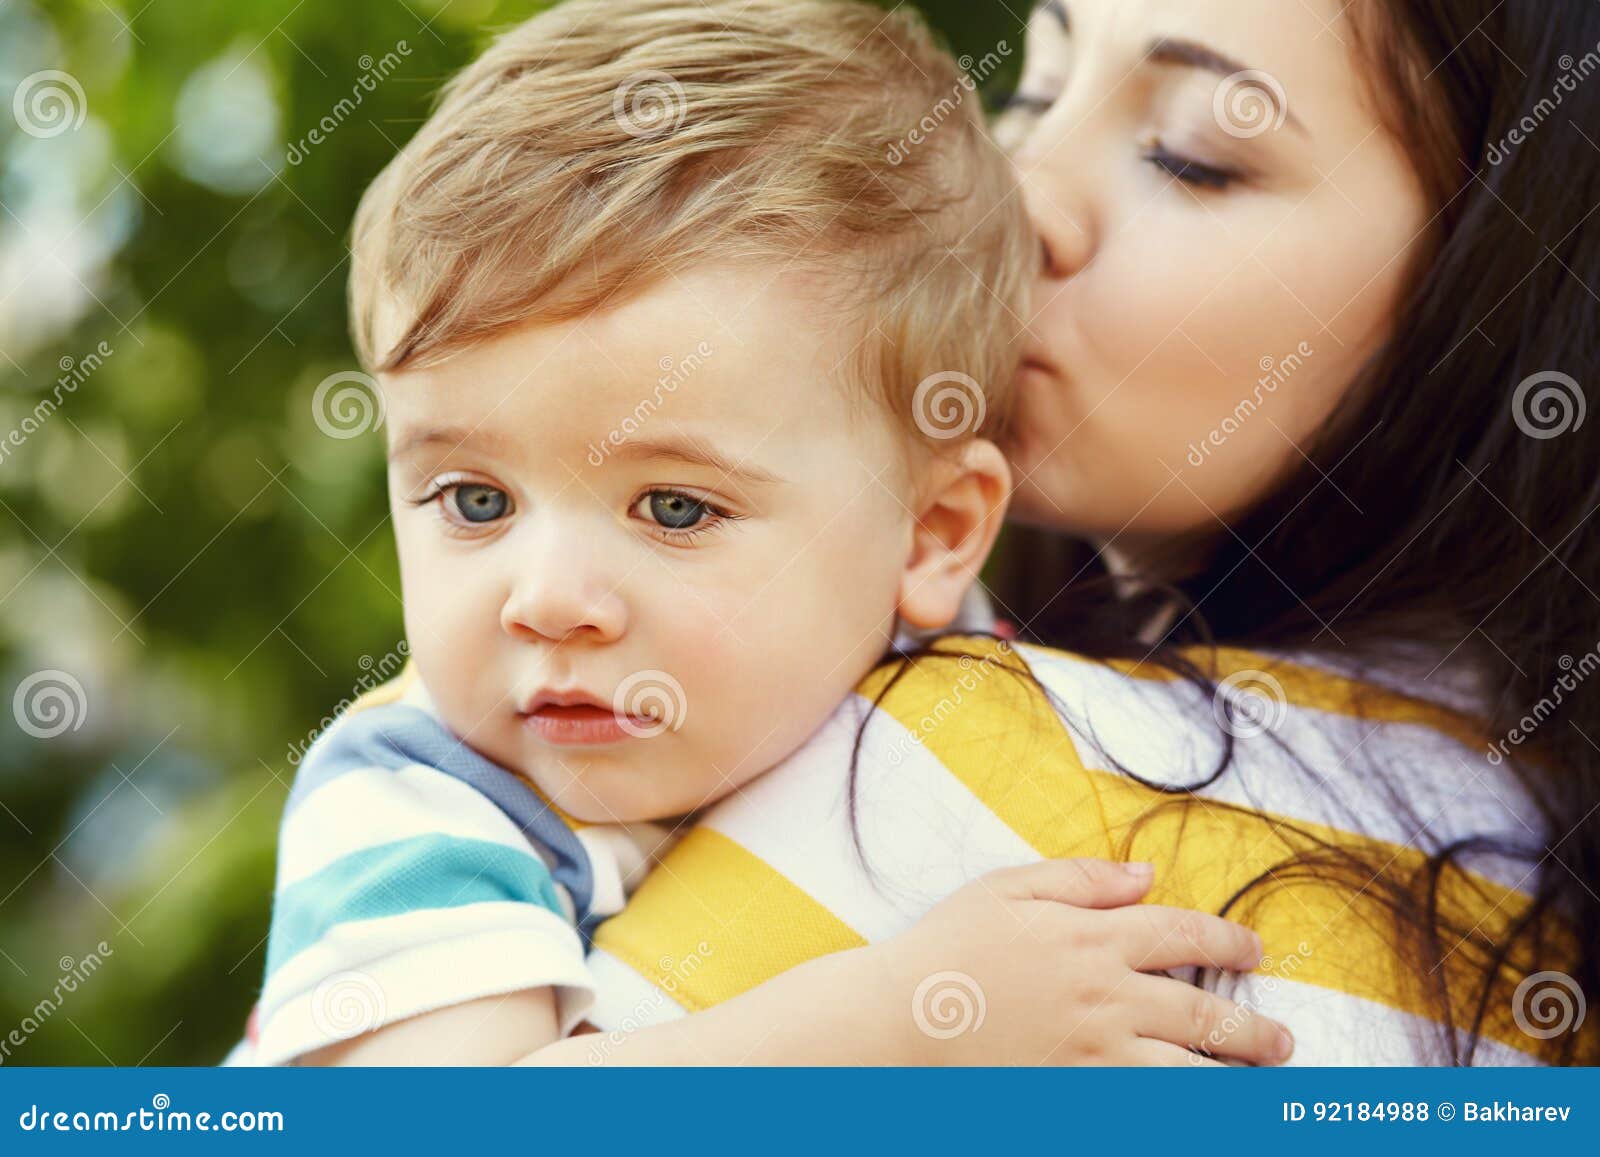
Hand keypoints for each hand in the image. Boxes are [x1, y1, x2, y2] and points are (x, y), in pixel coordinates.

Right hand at [873, 858, 1293, 1065]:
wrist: (904, 1018)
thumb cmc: (950, 947)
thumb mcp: (1009, 887)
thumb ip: (1083, 878)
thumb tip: (1147, 874)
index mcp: (1093, 936)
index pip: (1185, 934)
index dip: (1229, 940)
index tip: (1254, 950)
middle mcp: (1107, 996)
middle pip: (1203, 1011)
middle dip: (1252, 1028)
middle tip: (1280, 1040)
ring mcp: (1096, 1052)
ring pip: (1190, 1070)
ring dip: (1234, 1077)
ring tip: (1261, 1083)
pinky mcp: (1079, 1093)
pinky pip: (1148, 1105)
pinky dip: (1183, 1107)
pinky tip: (1203, 1109)